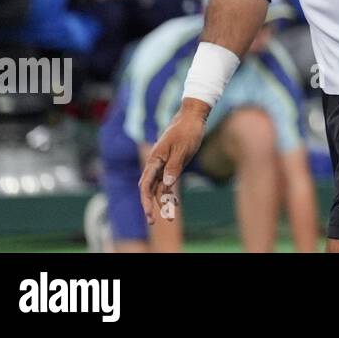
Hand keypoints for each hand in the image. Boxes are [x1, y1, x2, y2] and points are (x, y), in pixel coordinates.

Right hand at [139, 100, 208, 225]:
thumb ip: (173, 167)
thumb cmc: (187, 130)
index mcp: (155, 159)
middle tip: (154, 221)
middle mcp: (156, 162)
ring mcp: (163, 163)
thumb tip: (166, 185)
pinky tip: (174, 202)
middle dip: (150, 205)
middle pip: (148, 188)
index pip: (145, 184)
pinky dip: (168, 192)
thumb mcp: (183, 149)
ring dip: (161, 201)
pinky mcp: (172, 163)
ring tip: (169, 216)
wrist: (193, 116)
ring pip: (157, 186)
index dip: (146, 200)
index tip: (150, 214)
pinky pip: (166, 181)